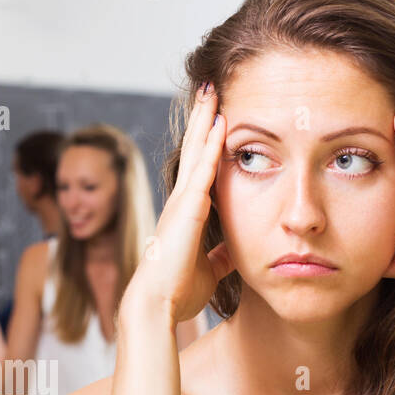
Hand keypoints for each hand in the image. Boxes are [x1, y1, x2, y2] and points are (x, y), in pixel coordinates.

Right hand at [124, 82, 234, 323]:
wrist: (156, 304)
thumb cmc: (178, 291)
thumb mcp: (210, 269)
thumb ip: (223, 254)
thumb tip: (237, 248)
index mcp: (186, 214)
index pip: (198, 169)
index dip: (205, 143)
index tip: (215, 118)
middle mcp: (181, 201)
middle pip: (193, 150)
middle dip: (202, 120)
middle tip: (209, 89)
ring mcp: (182, 202)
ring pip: (195, 151)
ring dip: (204, 119)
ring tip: (211, 90)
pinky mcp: (187, 208)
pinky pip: (202, 169)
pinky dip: (211, 144)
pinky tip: (220, 122)